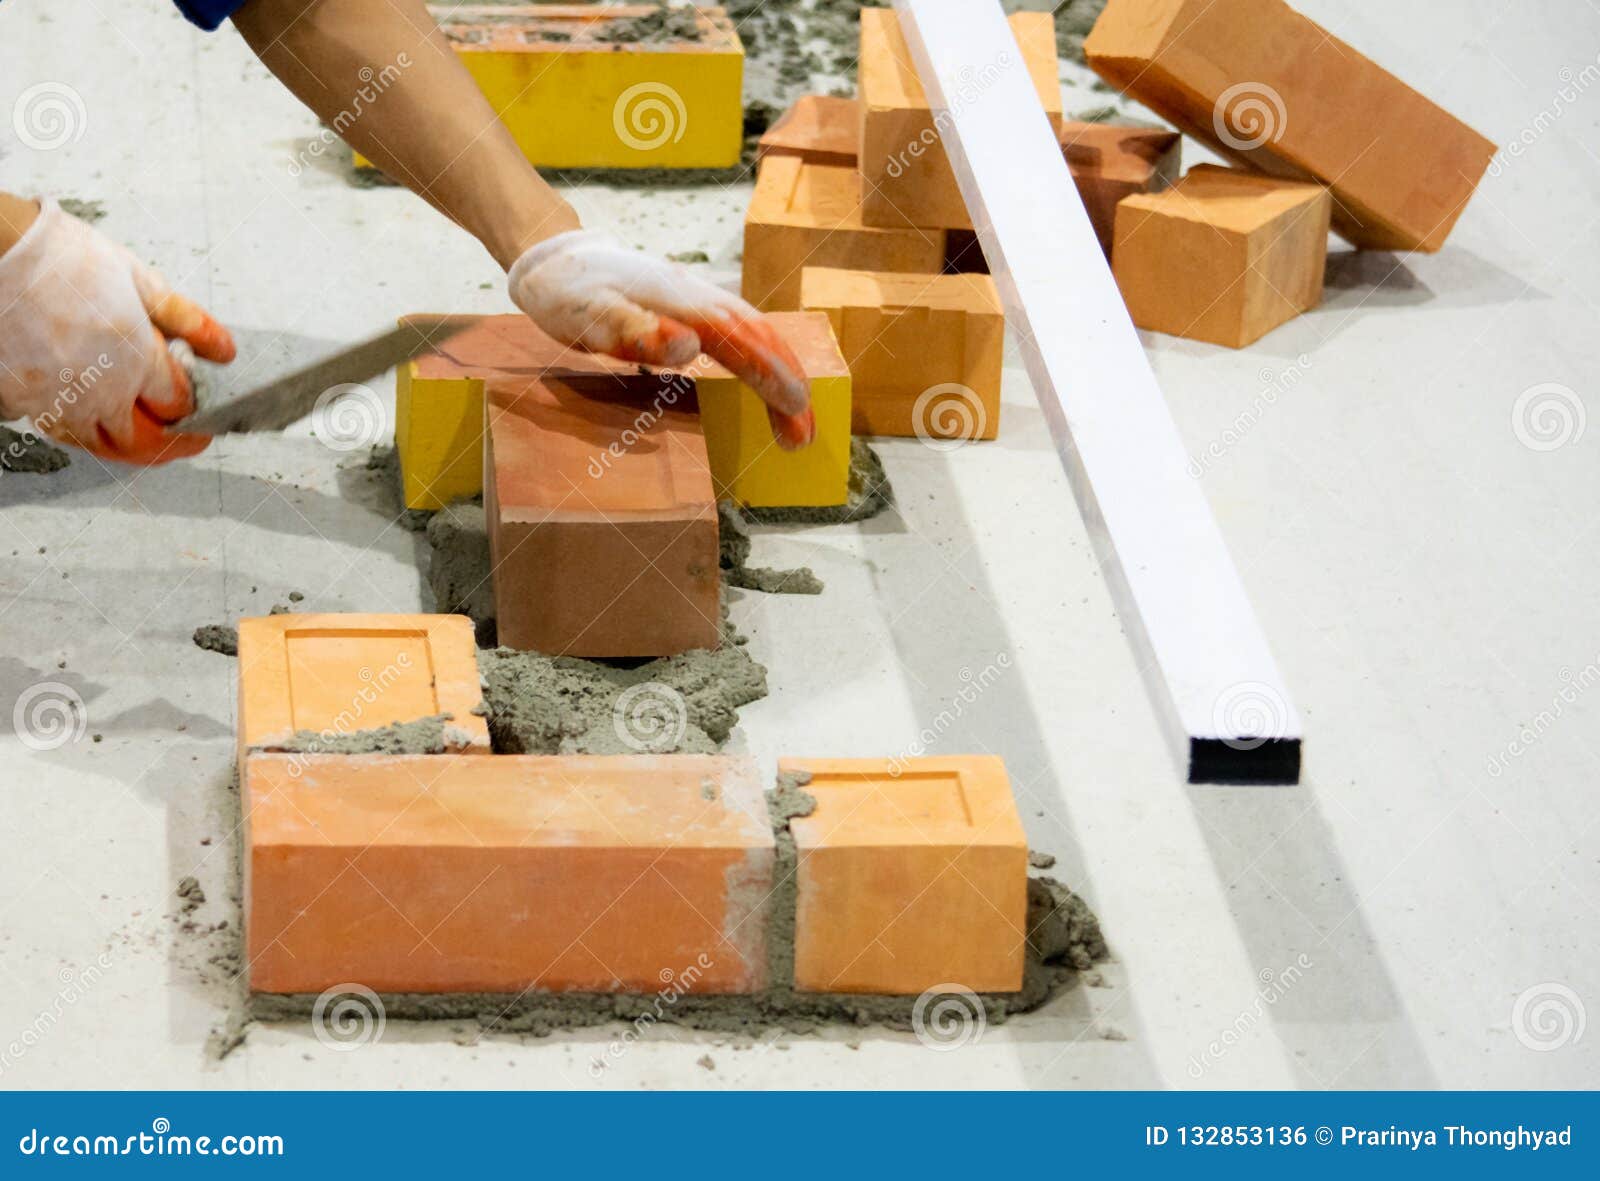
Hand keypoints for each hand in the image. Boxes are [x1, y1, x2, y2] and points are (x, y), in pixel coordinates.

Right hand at [0, 199, 235, 464]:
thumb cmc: (60, 257)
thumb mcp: (138, 280)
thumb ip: (186, 320)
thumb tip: (224, 350)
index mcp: (135, 360)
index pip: (177, 407)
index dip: (192, 411)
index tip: (197, 410)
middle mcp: (98, 390)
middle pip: (142, 442)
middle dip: (170, 447)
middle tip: (186, 442)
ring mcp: (56, 399)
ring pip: (96, 444)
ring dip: (123, 446)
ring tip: (139, 435)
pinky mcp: (20, 400)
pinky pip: (55, 430)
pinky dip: (75, 430)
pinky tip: (85, 415)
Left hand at [508, 230, 813, 448]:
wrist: (558, 258)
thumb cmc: (569, 291)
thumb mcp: (587, 314)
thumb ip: (634, 329)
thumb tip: (689, 347)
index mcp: (679, 300)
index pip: (739, 337)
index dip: (770, 373)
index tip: (795, 408)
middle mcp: (699, 296)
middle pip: (760, 335)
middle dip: (789, 382)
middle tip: (805, 434)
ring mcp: (700, 301)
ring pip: (756, 333)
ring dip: (782, 372)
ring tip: (797, 415)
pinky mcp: (694, 310)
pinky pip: (742, 334)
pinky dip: (763, 360)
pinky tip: (769, 380)